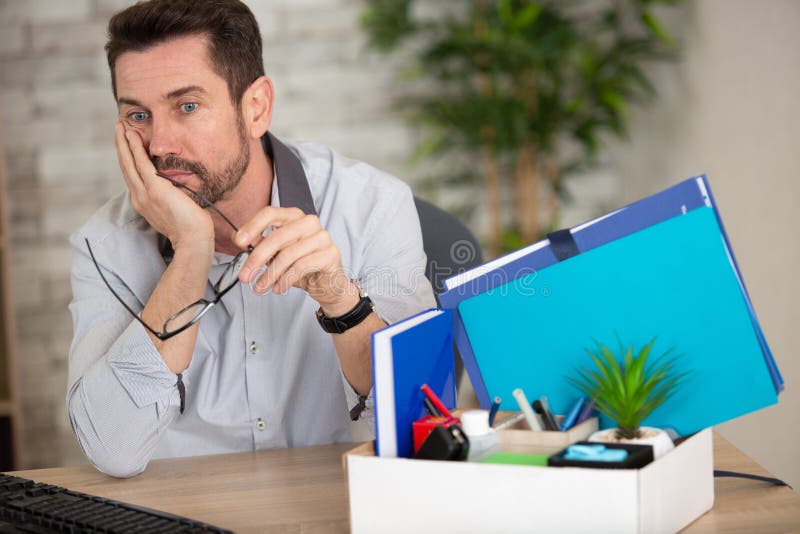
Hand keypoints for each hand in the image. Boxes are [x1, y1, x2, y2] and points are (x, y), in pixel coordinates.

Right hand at [114, 122, 212, 250]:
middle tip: (119, 128)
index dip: (128, 158)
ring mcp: (144, 193)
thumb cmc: (190, 228)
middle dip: (121, 146)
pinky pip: (141, 163)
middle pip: (126, 166)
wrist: (193, 240)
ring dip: (124, 142)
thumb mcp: (175, 208)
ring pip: (129, 162)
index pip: (132, 176)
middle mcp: (139, 197)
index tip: (127, 143)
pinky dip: (134, 147)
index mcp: (144, 202)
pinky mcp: (154, 188)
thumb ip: (171, 195)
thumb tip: (175, 185)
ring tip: (121, 126)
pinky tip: (131, 135)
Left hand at [234, 207, 359, 314]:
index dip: (252, 226)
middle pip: (277, 237)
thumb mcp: (276, 254)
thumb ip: (260, 245)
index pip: (270, 213)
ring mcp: (322, 237)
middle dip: (257, 259)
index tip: (239, 241)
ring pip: (288, 254)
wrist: (327, 284)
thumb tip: (238, 239)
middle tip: (245, 276)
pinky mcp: (330, 254)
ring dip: (270, 274)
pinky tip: (279, 287)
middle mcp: (309, 222)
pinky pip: (302, 266)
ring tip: (261, 287)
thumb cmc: (301, 265)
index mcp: (294, 217)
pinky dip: (286, 279)